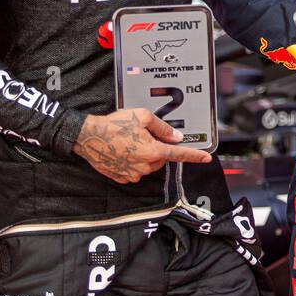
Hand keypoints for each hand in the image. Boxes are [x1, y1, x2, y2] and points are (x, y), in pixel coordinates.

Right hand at [73, 109, 210, 184]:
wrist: (88, 137)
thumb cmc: (114, 125)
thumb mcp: (142, 117)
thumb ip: (163, 128)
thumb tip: (176, 137)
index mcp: (153, 151)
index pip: (179, 154)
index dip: (194, 156)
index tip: (207, 158)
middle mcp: (145, 166)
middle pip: (161, 158)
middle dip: (156, 147)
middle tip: (140, 135)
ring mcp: (133, 174)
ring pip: (148, 165)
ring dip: (144, 155)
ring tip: (128, 142)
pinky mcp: (122, 178)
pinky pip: (135, 170)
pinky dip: (132, 162)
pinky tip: (122, 151)